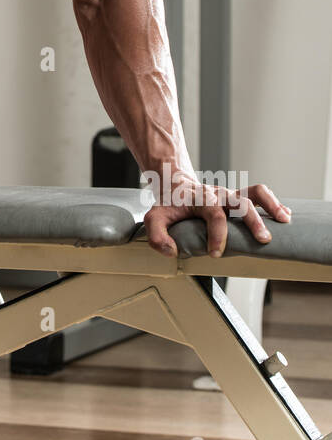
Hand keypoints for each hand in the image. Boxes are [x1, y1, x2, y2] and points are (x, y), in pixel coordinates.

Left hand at [143, 172, 290, 257]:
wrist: (176, 186)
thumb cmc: (169, 205)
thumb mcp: (155, 218)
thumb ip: (157, 235)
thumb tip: (172, 251)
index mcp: (200, 199)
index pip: (213, 213)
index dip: (217, 234)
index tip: (215, 253)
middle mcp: (219, 194)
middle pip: (240, 201)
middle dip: (252, 221)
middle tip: (263, 240)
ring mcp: (231, 195)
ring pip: (256, 192)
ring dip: (272, 205)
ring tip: (284, 220)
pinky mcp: (239, 198)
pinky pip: (260, 195)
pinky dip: (274, 203)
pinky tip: (284, 216)